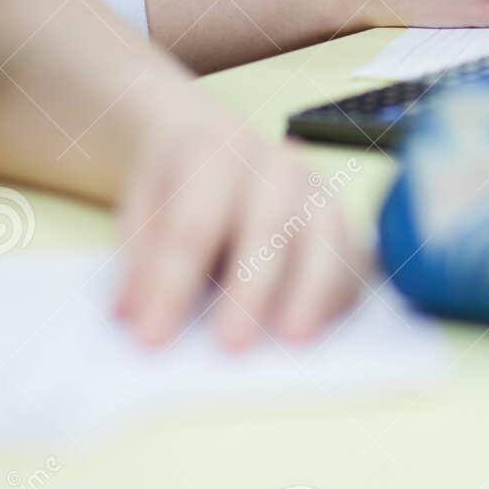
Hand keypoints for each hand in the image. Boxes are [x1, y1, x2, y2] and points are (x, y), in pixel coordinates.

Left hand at [114, 88, 363, 349]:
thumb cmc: (176, 187)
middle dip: (250, 290)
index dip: (173, 284)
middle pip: (267, 226)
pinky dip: (340, 291)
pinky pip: (352, 251)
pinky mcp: (339, 211)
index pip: (193, 224)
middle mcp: (272, 162)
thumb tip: (136, 316)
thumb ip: (141, 261)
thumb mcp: (141, 211)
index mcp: (211, 152)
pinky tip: (321, 329)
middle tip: (231, 347)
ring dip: (311, 291)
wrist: (213, 141)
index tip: (154, 340)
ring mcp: (313, 184)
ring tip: (293, 341)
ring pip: (324, 235)